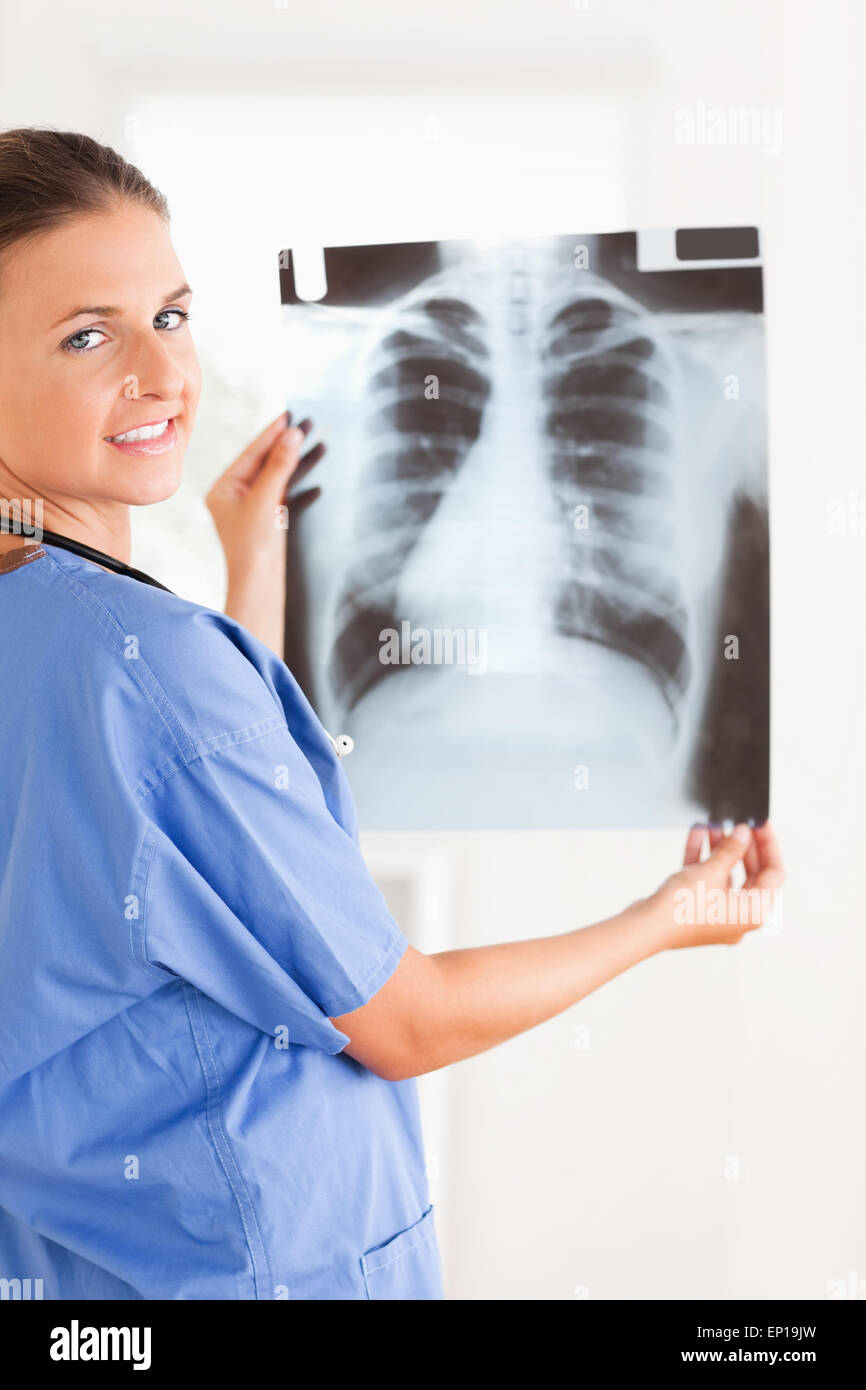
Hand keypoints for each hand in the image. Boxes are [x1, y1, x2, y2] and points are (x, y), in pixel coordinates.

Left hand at [205, 410, 324, 655]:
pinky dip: (301, 489)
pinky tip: (317, 485)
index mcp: (223, 489)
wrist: (259, 587)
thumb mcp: (265, 500)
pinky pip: (286, 498)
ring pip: (278, 478)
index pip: (251, 453)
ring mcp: (252, 510)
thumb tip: (292, 433)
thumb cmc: (253, 547)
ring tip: (320, 443)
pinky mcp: (268, 524)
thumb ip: (279, 465)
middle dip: (288, 444)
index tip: (291, 414)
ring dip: (299, 463)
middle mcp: (235, 497)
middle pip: (265, 463)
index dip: (272, 433)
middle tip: (309, 421)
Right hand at [642, 821, 784, 951]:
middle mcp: (740, 916)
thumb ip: (731, 849)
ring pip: (727, 876)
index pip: (774, 874)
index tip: (761, 825)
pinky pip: (708, 881)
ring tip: (714, 825)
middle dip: (742, 846)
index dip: (769, 845)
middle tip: (738, 823)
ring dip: (721, 850)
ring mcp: (719, 914)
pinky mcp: (698, 910)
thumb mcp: (712, 872)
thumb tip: (743, 833)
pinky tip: (697, 835)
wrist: (645, 927)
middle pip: (752, 875)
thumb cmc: (682, 907)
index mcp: (753, 912)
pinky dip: (704, 860)